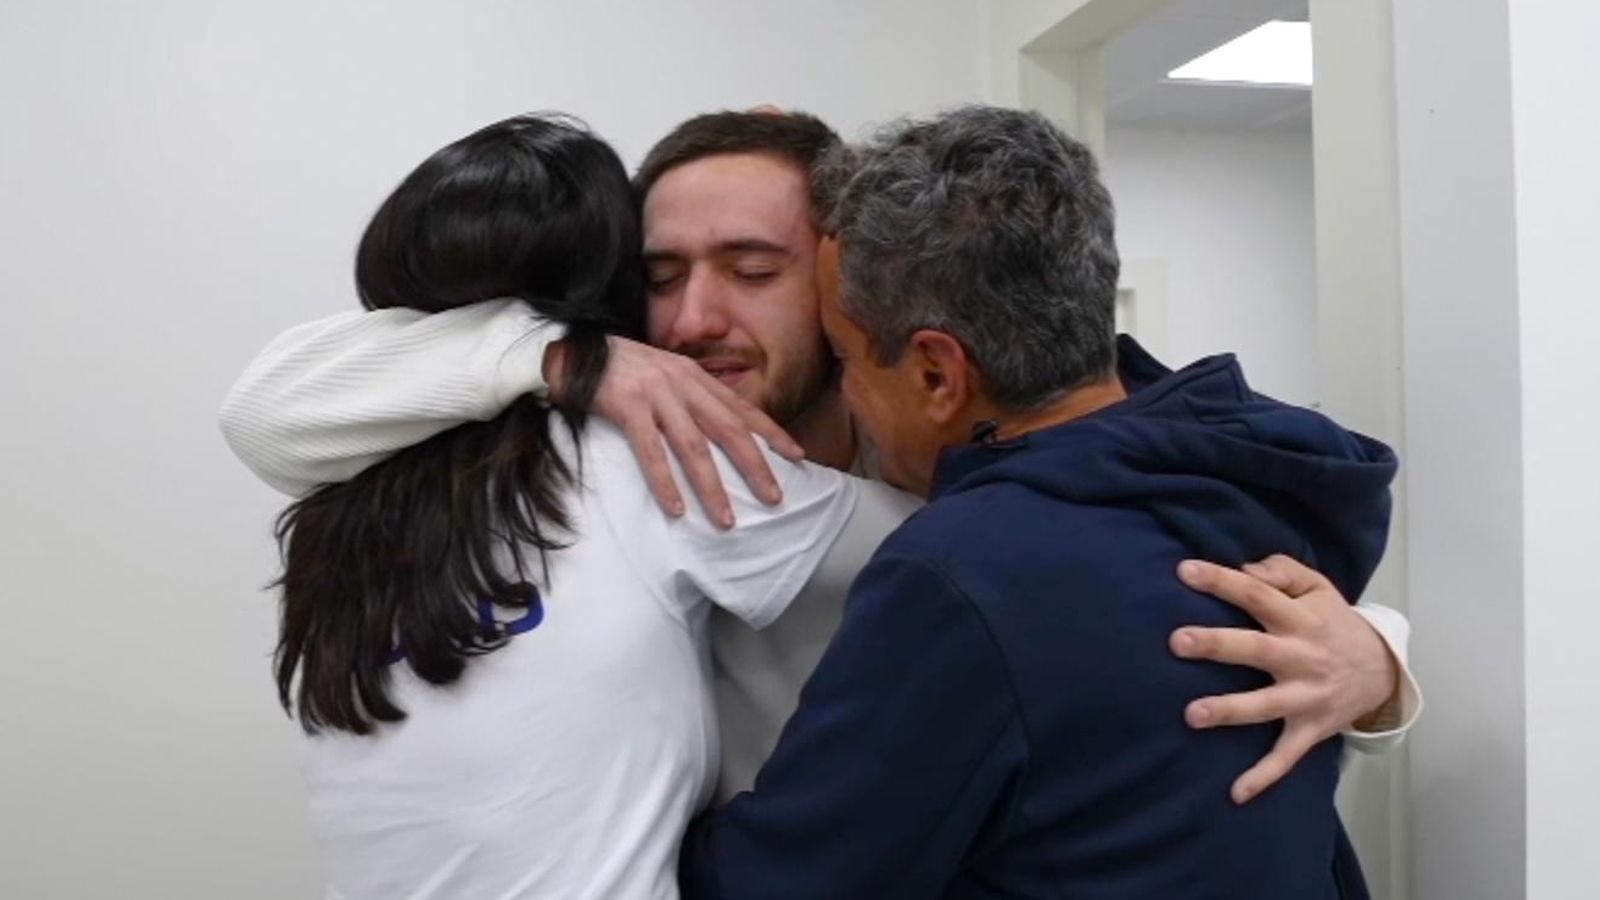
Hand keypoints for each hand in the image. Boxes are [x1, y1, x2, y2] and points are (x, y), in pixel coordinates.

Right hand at [546, 336, 803, 528]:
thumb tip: (716, 429)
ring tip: (726, 520)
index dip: (772, 432)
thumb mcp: (664, 374)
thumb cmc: (620, 368)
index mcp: (694, 376)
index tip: (797, 456)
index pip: (742, 408)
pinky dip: (665, 481)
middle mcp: (682, 383)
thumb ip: (690, 396)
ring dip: (712, 486)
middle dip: (756, 465)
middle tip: (776, 498)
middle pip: (729, 429)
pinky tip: (676, 508)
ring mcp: (656, 394)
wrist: (573, 348)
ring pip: (693, 446)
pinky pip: (650, 450)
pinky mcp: (627, 406)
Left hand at [1170, 555, 1399, 803]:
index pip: (1257, 595)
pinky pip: (1286, 757)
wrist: (1385, 672)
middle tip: (1177, 641)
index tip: (1184, 570)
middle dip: (1217, 645)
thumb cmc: (1333, 623)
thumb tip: (1244, 569)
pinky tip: (1235, 794)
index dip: (1222, 581)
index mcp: (1300, 619)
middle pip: (1255, 650)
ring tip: (1191, 715)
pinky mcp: (1310, 729)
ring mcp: (1306, 697)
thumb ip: (1281, 571)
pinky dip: (1263, 777)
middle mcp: (1301, 657)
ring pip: (1265, 706)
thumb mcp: (1318, 587)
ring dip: (1230, 710)